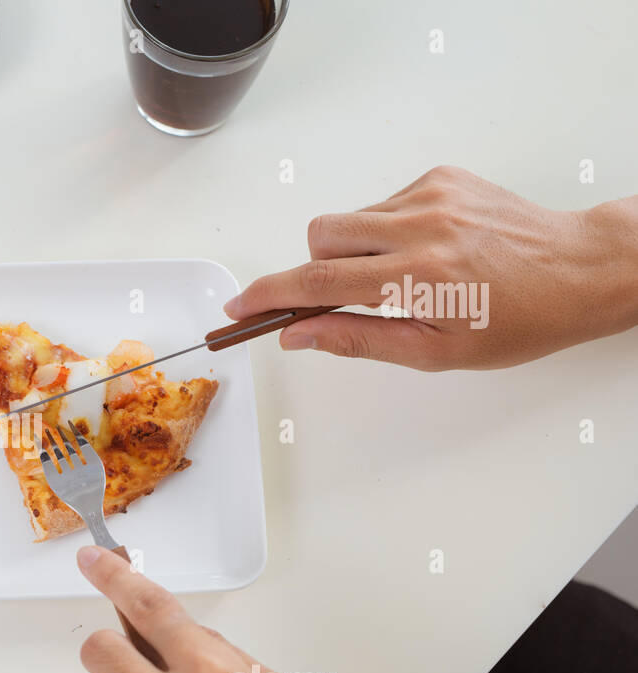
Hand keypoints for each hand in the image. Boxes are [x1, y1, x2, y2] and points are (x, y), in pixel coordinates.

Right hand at [223, 166, 637, 369]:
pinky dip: (386, 230)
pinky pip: (382, 202)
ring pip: (349, 220)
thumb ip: (358, 340)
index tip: (239, 308)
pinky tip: (424, 249)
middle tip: (350, 297)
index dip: (268, 296)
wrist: (576, 270)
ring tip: (400, 275)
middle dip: (316, 270)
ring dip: (354, 251)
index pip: (317, 284)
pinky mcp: (441, 177)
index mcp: (418, 279)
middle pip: (320, 238)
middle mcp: (420, 229)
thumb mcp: (435, 352)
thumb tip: (299, 336)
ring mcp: (431, 196)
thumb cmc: (517, 320)